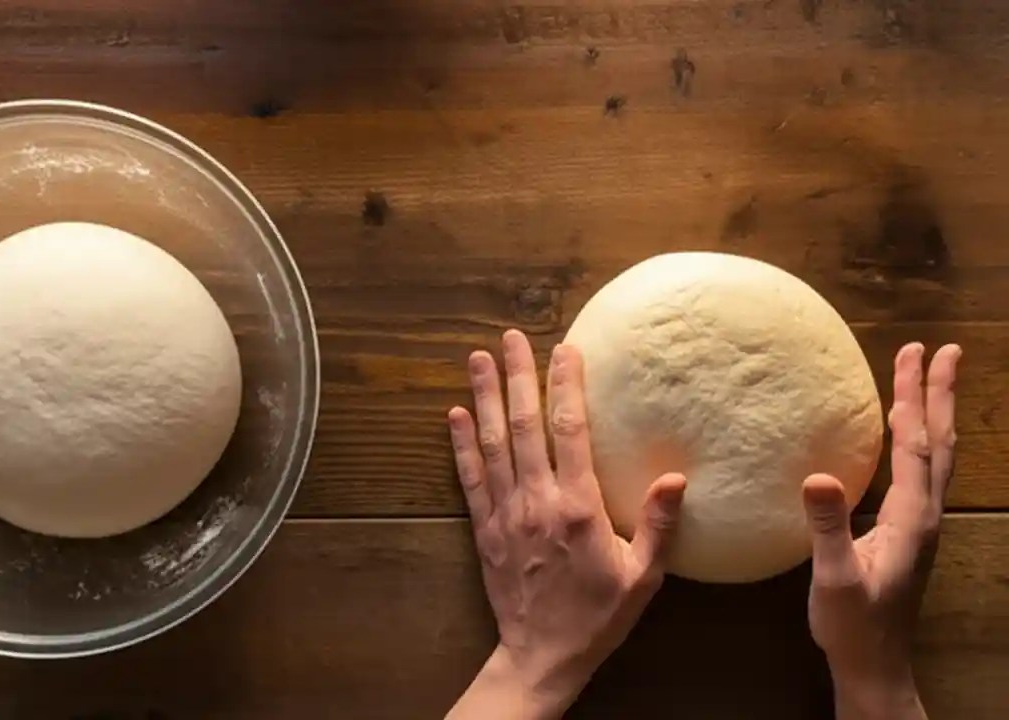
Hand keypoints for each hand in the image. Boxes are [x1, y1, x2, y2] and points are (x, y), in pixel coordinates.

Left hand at [445, 330, 686, 719]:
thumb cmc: (599, 617)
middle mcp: (535, 501)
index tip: (567, 349)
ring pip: (491, 444)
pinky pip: (469, 478)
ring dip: (483, 397)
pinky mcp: (483, 530)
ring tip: (478, 357)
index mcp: (577, 507)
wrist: (541, 657)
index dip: (566, 385)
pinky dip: (461, 444)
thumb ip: (660, 525)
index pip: (570, 431)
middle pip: (523, 426)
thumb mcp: (644, 577)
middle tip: (511, 336)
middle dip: (517, 376)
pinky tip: (455, 414)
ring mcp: (504, 514)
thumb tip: (678, 476)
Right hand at [800, 342, 960, 719]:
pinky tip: (903, 435)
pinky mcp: (908, 533)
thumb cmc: (853, 625)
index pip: (918, 446)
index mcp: (911, 518)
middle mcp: (924, 515)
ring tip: (928, 378)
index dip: (916, 399)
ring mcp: (919, 524)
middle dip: (938, 394)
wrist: (875, 664)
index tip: (915, 356)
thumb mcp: (834, 578)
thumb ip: (828, 528)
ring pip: (936, 456)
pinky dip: (917, 440)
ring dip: (933, 413)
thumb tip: (819, 476)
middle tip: (941, 350)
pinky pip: (920, 472)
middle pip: (938, 442)